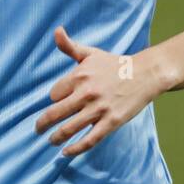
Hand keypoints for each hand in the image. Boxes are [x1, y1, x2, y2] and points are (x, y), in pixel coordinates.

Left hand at [34, 26, 159, 156]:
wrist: (145, 74)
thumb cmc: (115, 64)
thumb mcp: (90, 53)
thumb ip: (69, 46)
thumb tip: (56, 31)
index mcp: (79, 76)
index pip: (54, 94)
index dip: (54, 100)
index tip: (57, 103)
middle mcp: (86, 93)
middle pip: (55, 113)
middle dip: (43, 123)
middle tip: (37, 129)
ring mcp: (99, 109)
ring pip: (69, 128)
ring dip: (55, 137)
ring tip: (50, 141)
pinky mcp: (111, 122)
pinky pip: (89, 139)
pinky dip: (75, 148)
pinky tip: (66, 152)